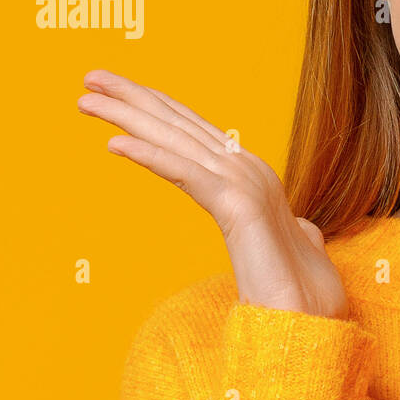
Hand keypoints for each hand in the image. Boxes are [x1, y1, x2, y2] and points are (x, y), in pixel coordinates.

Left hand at [77, 70, 348, 318]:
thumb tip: (283, 227)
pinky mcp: (239, 207)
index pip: (195, 131)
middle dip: (133, 96)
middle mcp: (249, 170)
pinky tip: (113, 143)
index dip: (155, 106)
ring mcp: (246, 186)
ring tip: (87, 99)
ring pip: (176, 141)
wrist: (313, 322)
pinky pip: (184, 174)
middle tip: (90, 77)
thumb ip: (276, 228)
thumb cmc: (300, 294)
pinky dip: (149, 155)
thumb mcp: (284, 247)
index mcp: (254, 177)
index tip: (116, 92)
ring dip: (128, 115)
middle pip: (180, 124)